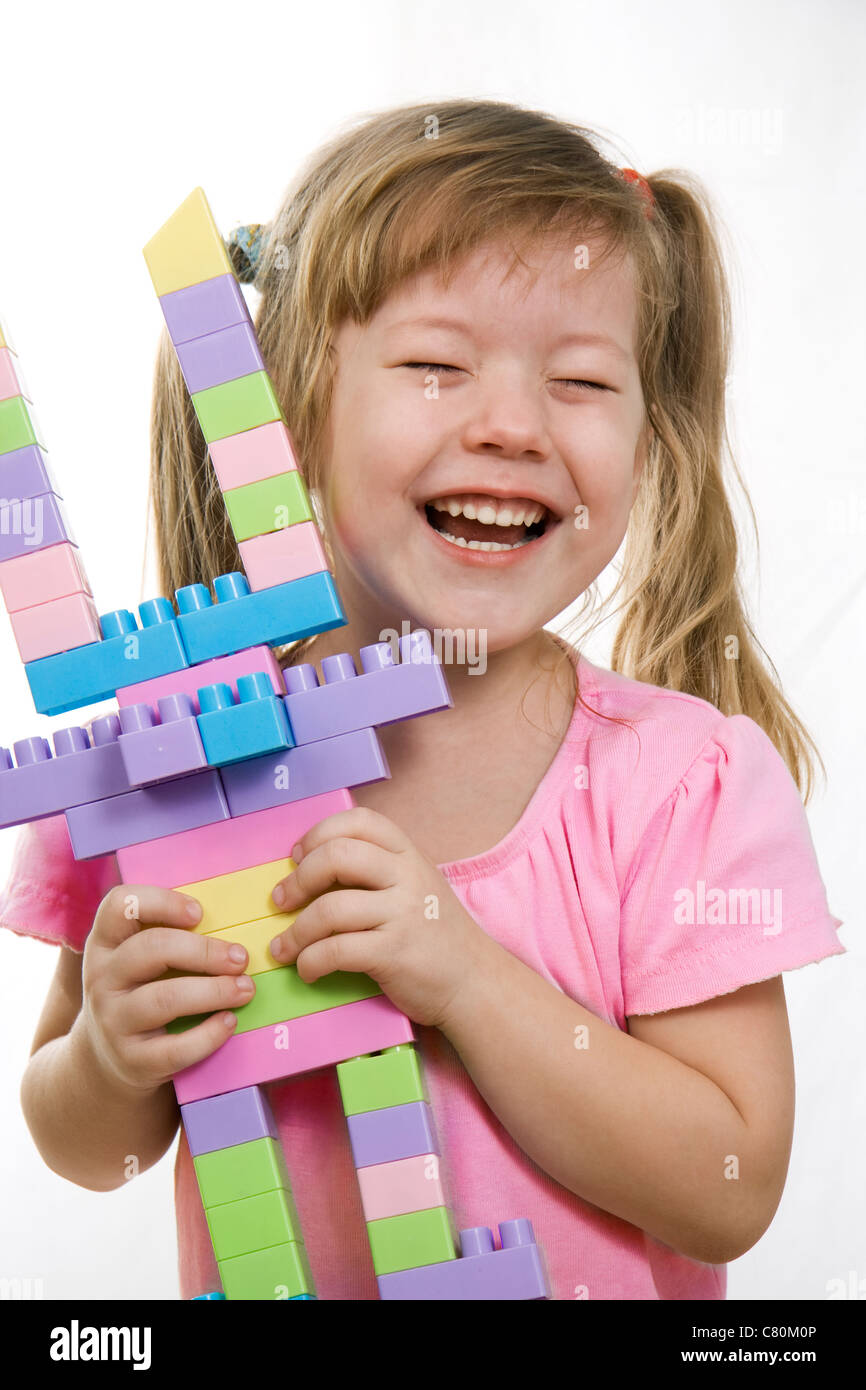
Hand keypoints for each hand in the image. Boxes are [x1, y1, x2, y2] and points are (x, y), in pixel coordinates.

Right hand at [78, 884, 254, 1092]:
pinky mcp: (131, 1059)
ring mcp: (113, 1020)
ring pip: (164, 998)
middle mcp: (101, 977)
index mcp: (105, 942)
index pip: (119, 906)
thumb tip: (232, 921)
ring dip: (213, 990)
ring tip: (245, 988)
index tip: (199, 913)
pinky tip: (230, 1021)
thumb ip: (169, 936)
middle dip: (203, 951)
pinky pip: (174, 1047)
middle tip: (240, 957)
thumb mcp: (137, 960)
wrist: (109, 1060)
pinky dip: (209, 1034)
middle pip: (150, 949)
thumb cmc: (140, 992)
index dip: (162, 902)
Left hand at [269, 806, 485, 1028]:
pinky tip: (308, 969)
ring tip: (284, 948)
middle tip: (281, 901)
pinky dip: (310, 961)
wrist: (474, 982)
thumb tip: (311, 865)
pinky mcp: (394, 953)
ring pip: (329, 910)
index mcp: (409, 854)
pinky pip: (336, 951)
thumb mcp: (415, 885)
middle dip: (298, 879)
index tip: (298, 856)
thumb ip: (378, 869)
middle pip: (337, 857)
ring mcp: (402, 915)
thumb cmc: (435, 934)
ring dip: (295, 932)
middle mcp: (406, 877)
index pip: (359, 822)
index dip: (319, 833)